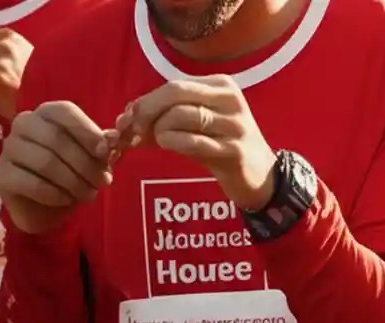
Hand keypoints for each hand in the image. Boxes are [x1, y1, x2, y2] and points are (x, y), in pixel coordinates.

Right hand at [0, 101, 112, 233]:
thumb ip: (104, 146)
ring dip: (74, 182)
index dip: (87, 132)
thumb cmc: (72, 173)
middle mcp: (24, 124)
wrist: (46, 206)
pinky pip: (32, 184)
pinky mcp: (2, 176)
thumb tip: (114, 138)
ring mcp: (9, 148)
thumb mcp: (93, 159)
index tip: (105, 153)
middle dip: (85, 164)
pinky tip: (66, 199)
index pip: (65, 112)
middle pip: (56, 138)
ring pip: (45, 162)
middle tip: (102, 182)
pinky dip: (56, 194)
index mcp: (48, 113)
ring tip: (88, 194)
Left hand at [119, 75, 276, 209]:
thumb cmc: (221, 146)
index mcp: (222, 85)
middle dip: (146, 110)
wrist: (259, 175)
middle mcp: (231, 100)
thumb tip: (124, 118)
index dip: (145, 101)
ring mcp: (235, 125)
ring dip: (158, 130)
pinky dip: (171, 142)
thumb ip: (164, 116)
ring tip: (156, 141)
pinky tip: (167, 146)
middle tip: (133, 130)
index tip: (128, 119)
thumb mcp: (197, 125)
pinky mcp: (234, 150)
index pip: (174, 85)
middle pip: (176, 93)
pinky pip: (192, 141)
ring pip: (181, 115)